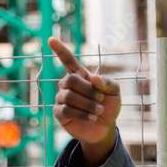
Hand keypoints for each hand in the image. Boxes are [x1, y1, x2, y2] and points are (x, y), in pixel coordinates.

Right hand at [49, 37, 120, 165]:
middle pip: (70, 80)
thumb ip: (107, 83)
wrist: (105, 128)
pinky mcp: (60, 113)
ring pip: (69, 96)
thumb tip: (93, 77)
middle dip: (88, 90)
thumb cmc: (109, 106)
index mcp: (80, 76)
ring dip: (88, 104)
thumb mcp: (115, 92)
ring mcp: (62, 99)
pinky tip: (92, 118)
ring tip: (99, 110)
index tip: (51, 39)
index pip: (68, 60)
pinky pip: (67, 110)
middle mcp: (68, 85)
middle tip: (101, 99)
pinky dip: (82, 114)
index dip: (60, 50)